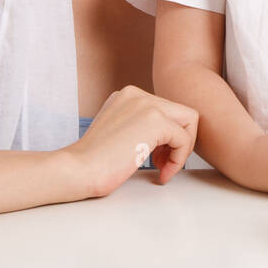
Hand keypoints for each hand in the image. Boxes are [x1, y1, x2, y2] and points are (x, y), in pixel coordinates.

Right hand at [65, 85, 198, 197]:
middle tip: (163, 163)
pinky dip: (179, 160)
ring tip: (163, 168)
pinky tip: (161, 174)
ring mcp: (147, 105)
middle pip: (183, 113)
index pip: (168, 110)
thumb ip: (141, 125)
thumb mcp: (120, 132)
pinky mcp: (155, 121)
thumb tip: (172, 132)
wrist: (77, 170)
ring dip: (182, 149)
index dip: (168, 136)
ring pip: (190, 122)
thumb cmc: (94, 162)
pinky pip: (184, 139)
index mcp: (128, 95)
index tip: (156, 157)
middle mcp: (138, 94)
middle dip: (180, 141)